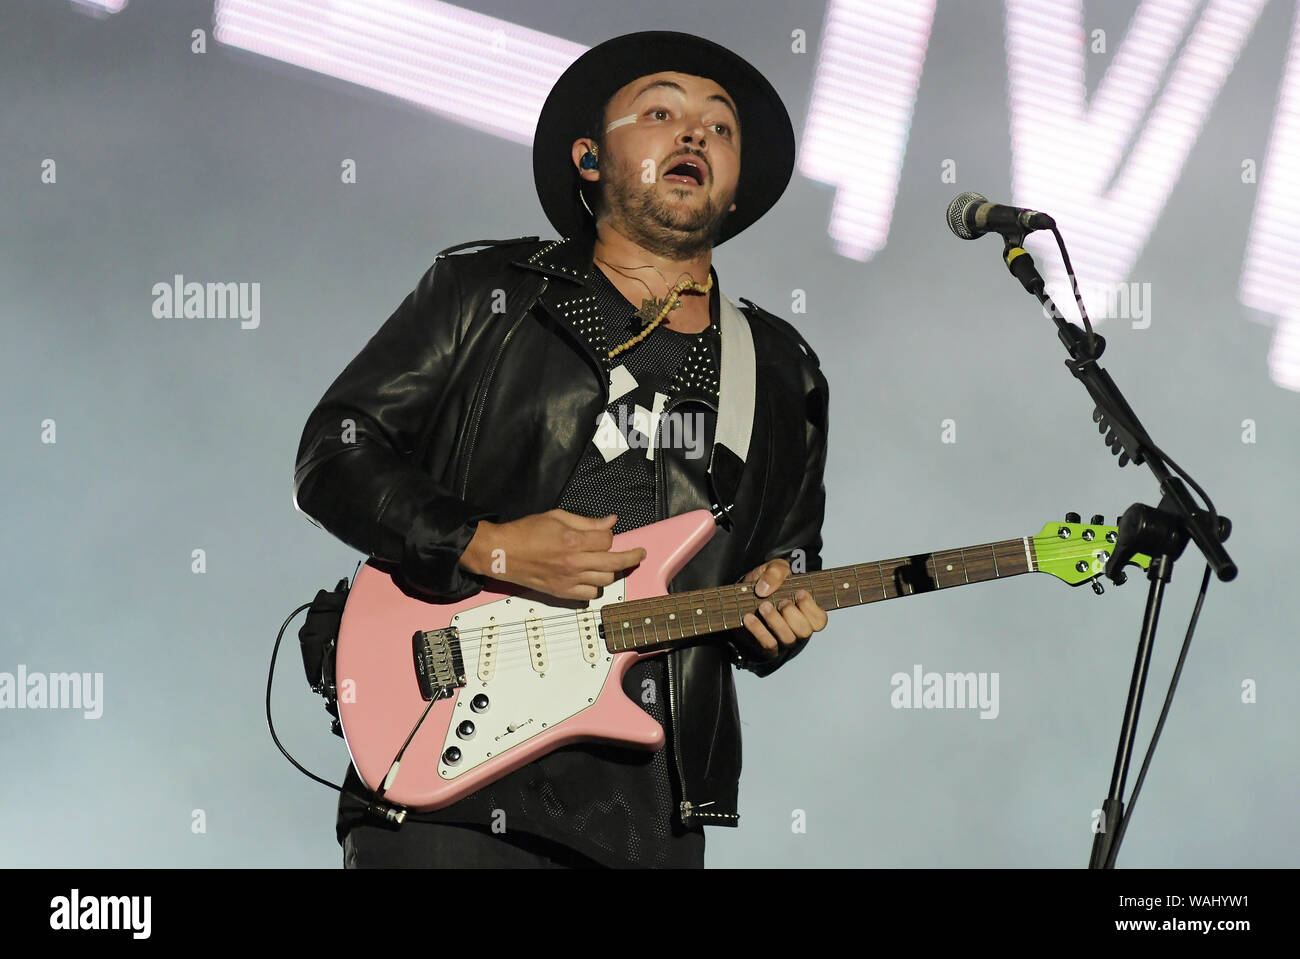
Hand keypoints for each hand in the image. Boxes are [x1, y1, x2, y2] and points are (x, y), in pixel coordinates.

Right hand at [460, 509, 645, 600]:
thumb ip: (587, 522)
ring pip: (605, 581)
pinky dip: (594, 588)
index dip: (610, 535)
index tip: (607, 533)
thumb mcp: (557, 517)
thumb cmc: (525, 532)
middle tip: (640, 554)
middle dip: (632, 557)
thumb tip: (610, 521)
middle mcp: (574, 562)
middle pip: (615, 563)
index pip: (608, 540)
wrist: (501, 552)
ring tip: (607, 564)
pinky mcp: (562, 593)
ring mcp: (569, 580)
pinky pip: (589, 595)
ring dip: (610, 572)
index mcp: (573, 541)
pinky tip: (590, 579)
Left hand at [737, 558, 827, 658]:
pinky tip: (749, 618)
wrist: (742, 599)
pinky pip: (768, 645)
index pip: (820, 620)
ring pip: (787, 638)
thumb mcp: (773, 569)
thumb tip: (765, 588)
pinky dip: (758, 630)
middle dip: (792, 614)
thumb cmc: (766, 585)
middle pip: (805, 631)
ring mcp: (783, 641)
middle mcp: (797, 630)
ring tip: (763, 606)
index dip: (811, 608)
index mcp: (806, 613)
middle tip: (781, 602)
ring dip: (775, 621)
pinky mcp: (767, 649)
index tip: (799, 593)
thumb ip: (776, 572)